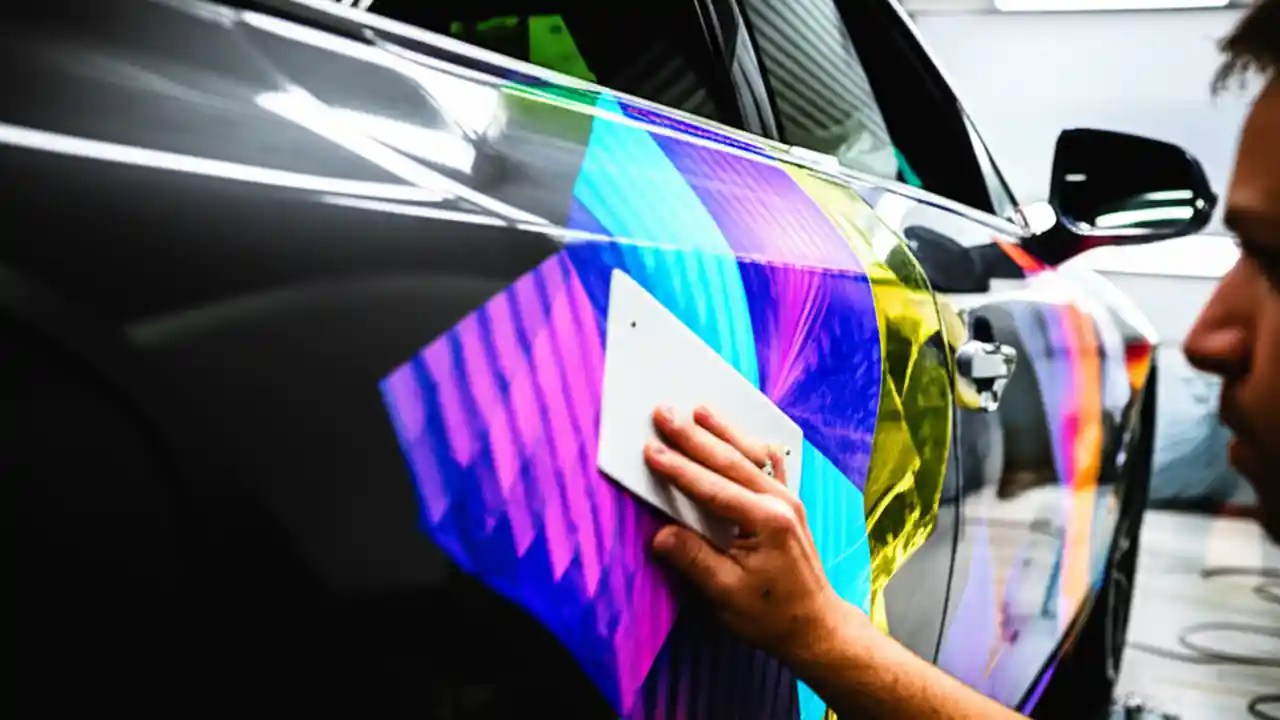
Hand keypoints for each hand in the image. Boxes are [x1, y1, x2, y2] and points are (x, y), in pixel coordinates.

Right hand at [645, 405, 866, 665]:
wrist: (814, 626)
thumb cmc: (769, 614)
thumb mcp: (725, 594)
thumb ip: (693, 560)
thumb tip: (659, 535)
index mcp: (765, 522)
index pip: (712, 487)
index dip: (678, 468)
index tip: (650, 448)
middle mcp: (780, 502)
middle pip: (730, 460)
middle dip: (694, 435)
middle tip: (664, 412)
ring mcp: (788, 500)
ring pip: (752, 454)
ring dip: (723, 430)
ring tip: (698, 408)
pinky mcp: (790, 503)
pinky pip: (770, 464)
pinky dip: (750, 444)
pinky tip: (739, 432)